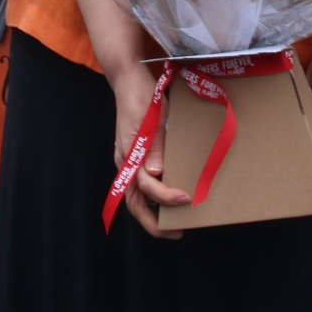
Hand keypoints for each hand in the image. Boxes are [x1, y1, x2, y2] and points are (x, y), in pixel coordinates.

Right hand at [110, 64, 188, 238]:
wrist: (129, 80)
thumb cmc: (142, 96)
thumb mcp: (154, 119)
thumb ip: (155, 145)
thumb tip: (156, 173)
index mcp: (129, 156)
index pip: (145, 187)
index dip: (165, 197)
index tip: (185, 198)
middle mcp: (126, 162)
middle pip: (133, 202)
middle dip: (152, 223)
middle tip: (176, 232)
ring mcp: (128, 159)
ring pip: (135, 195)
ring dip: (152, 211)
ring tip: (173, 220)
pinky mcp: (134, 154)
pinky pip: (139, 182)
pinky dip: (152, 196)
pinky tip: (168, 193)